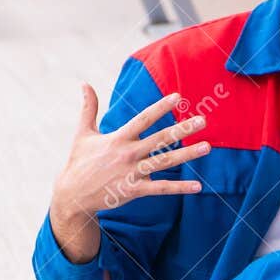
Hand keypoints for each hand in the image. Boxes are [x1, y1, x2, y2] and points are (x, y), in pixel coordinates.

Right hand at [49, 84, 209, 261]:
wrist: (72, 195)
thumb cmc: (79, 162)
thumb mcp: (83, 133)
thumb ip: (89, 108)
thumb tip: (85, 84)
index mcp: (118, 138)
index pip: (143, 119)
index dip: (160, 107)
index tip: (178, 97)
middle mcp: (128, 154)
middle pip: (160, 139)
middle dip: (182, 129)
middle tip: (203, 120)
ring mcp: (132, 173)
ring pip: (165, 161)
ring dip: (187, 154)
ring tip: (207, 147)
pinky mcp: (134, 191)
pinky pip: (161, 189)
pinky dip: (180, 188)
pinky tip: (198, 186)